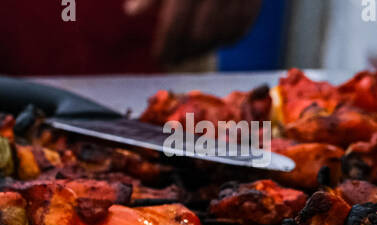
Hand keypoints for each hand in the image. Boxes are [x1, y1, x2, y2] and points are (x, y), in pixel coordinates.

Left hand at [126, 0, 263, 64]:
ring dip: (205, 49)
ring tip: (190, 53)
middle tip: (174, 59)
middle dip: (185, 52)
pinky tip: (215, 43)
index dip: (166, 47)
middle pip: (199, 35)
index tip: (160, 57)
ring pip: (223, 33)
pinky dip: (230, 38)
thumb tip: (132, 12)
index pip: (175, 26)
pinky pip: (244, 24)